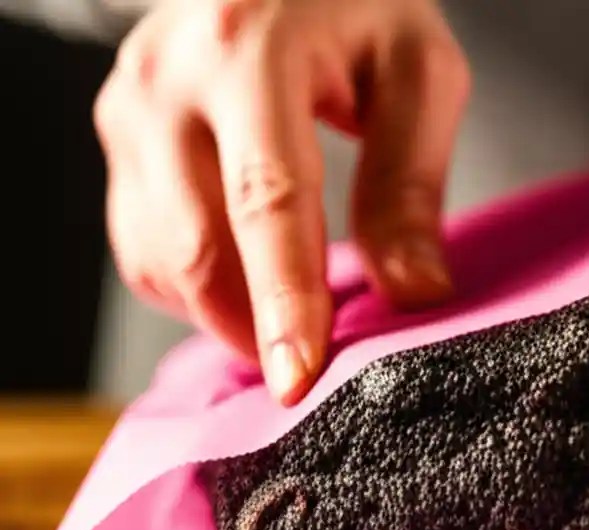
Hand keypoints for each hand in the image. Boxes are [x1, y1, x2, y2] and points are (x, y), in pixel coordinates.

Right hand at [94, 0, 470, 403]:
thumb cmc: (360, 7)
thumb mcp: (417, 73)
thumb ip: (409, 183)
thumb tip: (414, 293)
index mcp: (248, 52)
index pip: (266, 201)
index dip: (283, 300)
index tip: (300, 378)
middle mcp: (166, 80)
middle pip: (196, 246)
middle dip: (252, 327)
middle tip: (316, 369)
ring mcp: (127, 108)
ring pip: (160, 260)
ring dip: (226, 311)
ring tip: (293, 319)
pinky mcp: (117, 136)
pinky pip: (143, 247)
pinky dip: (197, 286)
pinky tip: (250, 282)